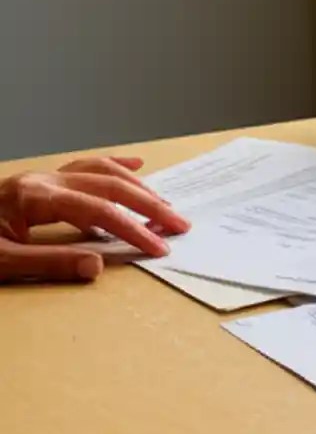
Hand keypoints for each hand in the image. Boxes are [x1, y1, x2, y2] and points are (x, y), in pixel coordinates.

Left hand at [0, 156, 189, 282]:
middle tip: (179, 226)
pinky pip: (84, 167)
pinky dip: (113, 166)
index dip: (131, 228)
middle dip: (148, 205)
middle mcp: (41, 181)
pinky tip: (136, 167)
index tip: (158, 247)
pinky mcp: (40, 185)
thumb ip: (48, 265)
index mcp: (32, 197)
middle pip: (108, 185)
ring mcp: (40, 179)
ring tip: (165, 206)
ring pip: (101, 172)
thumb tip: (97, 267)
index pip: (97, 210)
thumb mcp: (0, 264)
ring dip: (137, 188)